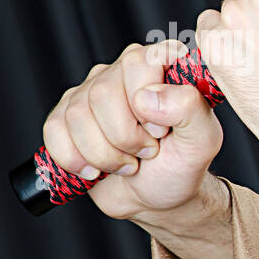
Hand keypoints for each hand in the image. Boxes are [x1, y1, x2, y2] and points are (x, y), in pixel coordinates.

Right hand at [41, 38, 223, 220]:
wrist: (156, 197)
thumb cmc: (181, 164)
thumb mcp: (203, 140)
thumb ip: (191, 109)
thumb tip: (148, 97)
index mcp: (160, 67)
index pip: (140, 61)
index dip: (147, 102)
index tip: (161, 131)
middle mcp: (121, 72)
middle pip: (103, 94)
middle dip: (126, 137)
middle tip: (147, 153)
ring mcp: (89, 93)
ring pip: (76, 115)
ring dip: (104, 154)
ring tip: (127, 163)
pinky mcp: (64, 117)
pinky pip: (54, 131)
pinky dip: (75, 159)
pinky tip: (96, 169)